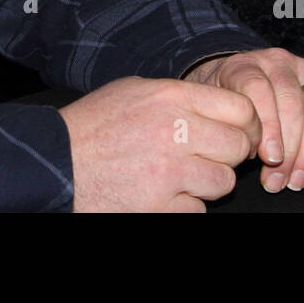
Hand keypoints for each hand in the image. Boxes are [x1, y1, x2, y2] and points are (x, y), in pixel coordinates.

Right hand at [59, 76, 254, 211]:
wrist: (55, 161)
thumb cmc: (94, 125)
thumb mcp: (135, 91)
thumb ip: (178, 97)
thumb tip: (222, 110)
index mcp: (170, 97)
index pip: (240, 108)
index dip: (248, 125)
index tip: (242, 134)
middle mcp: (174, 131)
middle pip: (237, 148)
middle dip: (228, 155)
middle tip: (210, 157)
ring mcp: (168, 173)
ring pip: (223, 182)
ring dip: (207, 183)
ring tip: (180, 175)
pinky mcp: (159, 207)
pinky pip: (198, 211)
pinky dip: (184, 206)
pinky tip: (162, 194)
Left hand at [184, 48, 303, 192]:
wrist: (240, 79)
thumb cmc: (230, 103)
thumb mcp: (220, 111)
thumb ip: (235, 128)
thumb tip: (262, 159)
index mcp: (244, 66)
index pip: (258, 90)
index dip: (267, 126)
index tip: (269, 159)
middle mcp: (276, 61)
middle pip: (291, 102)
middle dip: (290, 149)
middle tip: (282, 180)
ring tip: (298, 179)